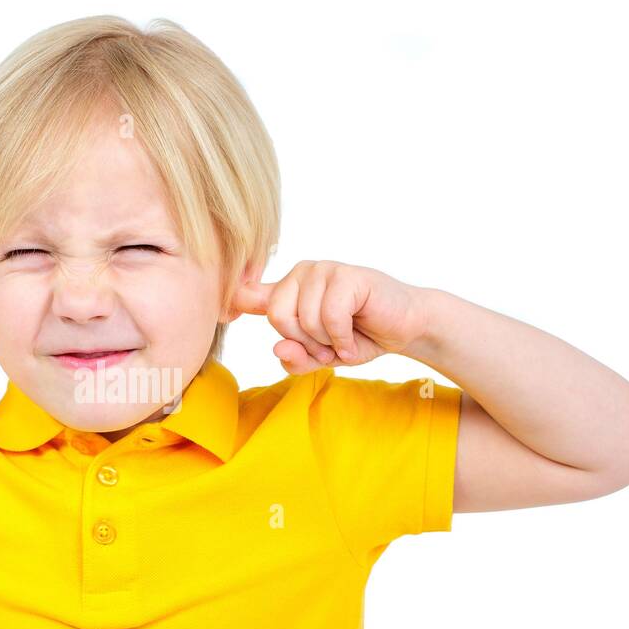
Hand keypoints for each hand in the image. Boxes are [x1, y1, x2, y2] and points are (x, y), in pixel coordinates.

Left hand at [231, 260, 429, 374]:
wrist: (405, 328)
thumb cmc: (358, 337)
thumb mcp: (319, 357)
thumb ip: (294, 357)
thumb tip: (278, 348)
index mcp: (288, 289)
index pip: (248, 296)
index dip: (233, 301)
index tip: (223, 307)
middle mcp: (301, 274)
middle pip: (276, 315)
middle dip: (303, 342)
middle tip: (326, 348)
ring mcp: (324, 270)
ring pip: (304, 319)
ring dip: (327, 343)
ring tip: (344, 342)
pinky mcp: (347, 275)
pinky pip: (329, 317)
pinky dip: (343, 339)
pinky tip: (355, 338)